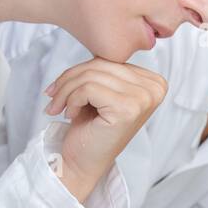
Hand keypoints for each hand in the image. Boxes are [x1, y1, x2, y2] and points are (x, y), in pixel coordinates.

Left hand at [43, 58, 166, 201]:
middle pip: (102, 64)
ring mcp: (143, 99)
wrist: (82, 163)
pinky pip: (88, 88)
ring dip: (66, 90)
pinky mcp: (127, 109)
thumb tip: (92, 44)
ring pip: (91, 75)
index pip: (112, 60)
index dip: (82, 70)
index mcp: (154, 82)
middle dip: (70, 78)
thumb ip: (104, 68)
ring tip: (58, 106)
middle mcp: (154, 89)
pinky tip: (70, 115)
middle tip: (53, 96)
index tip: (63, 87)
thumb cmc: (91, 129)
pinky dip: (71, 100)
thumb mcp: (101, 91)